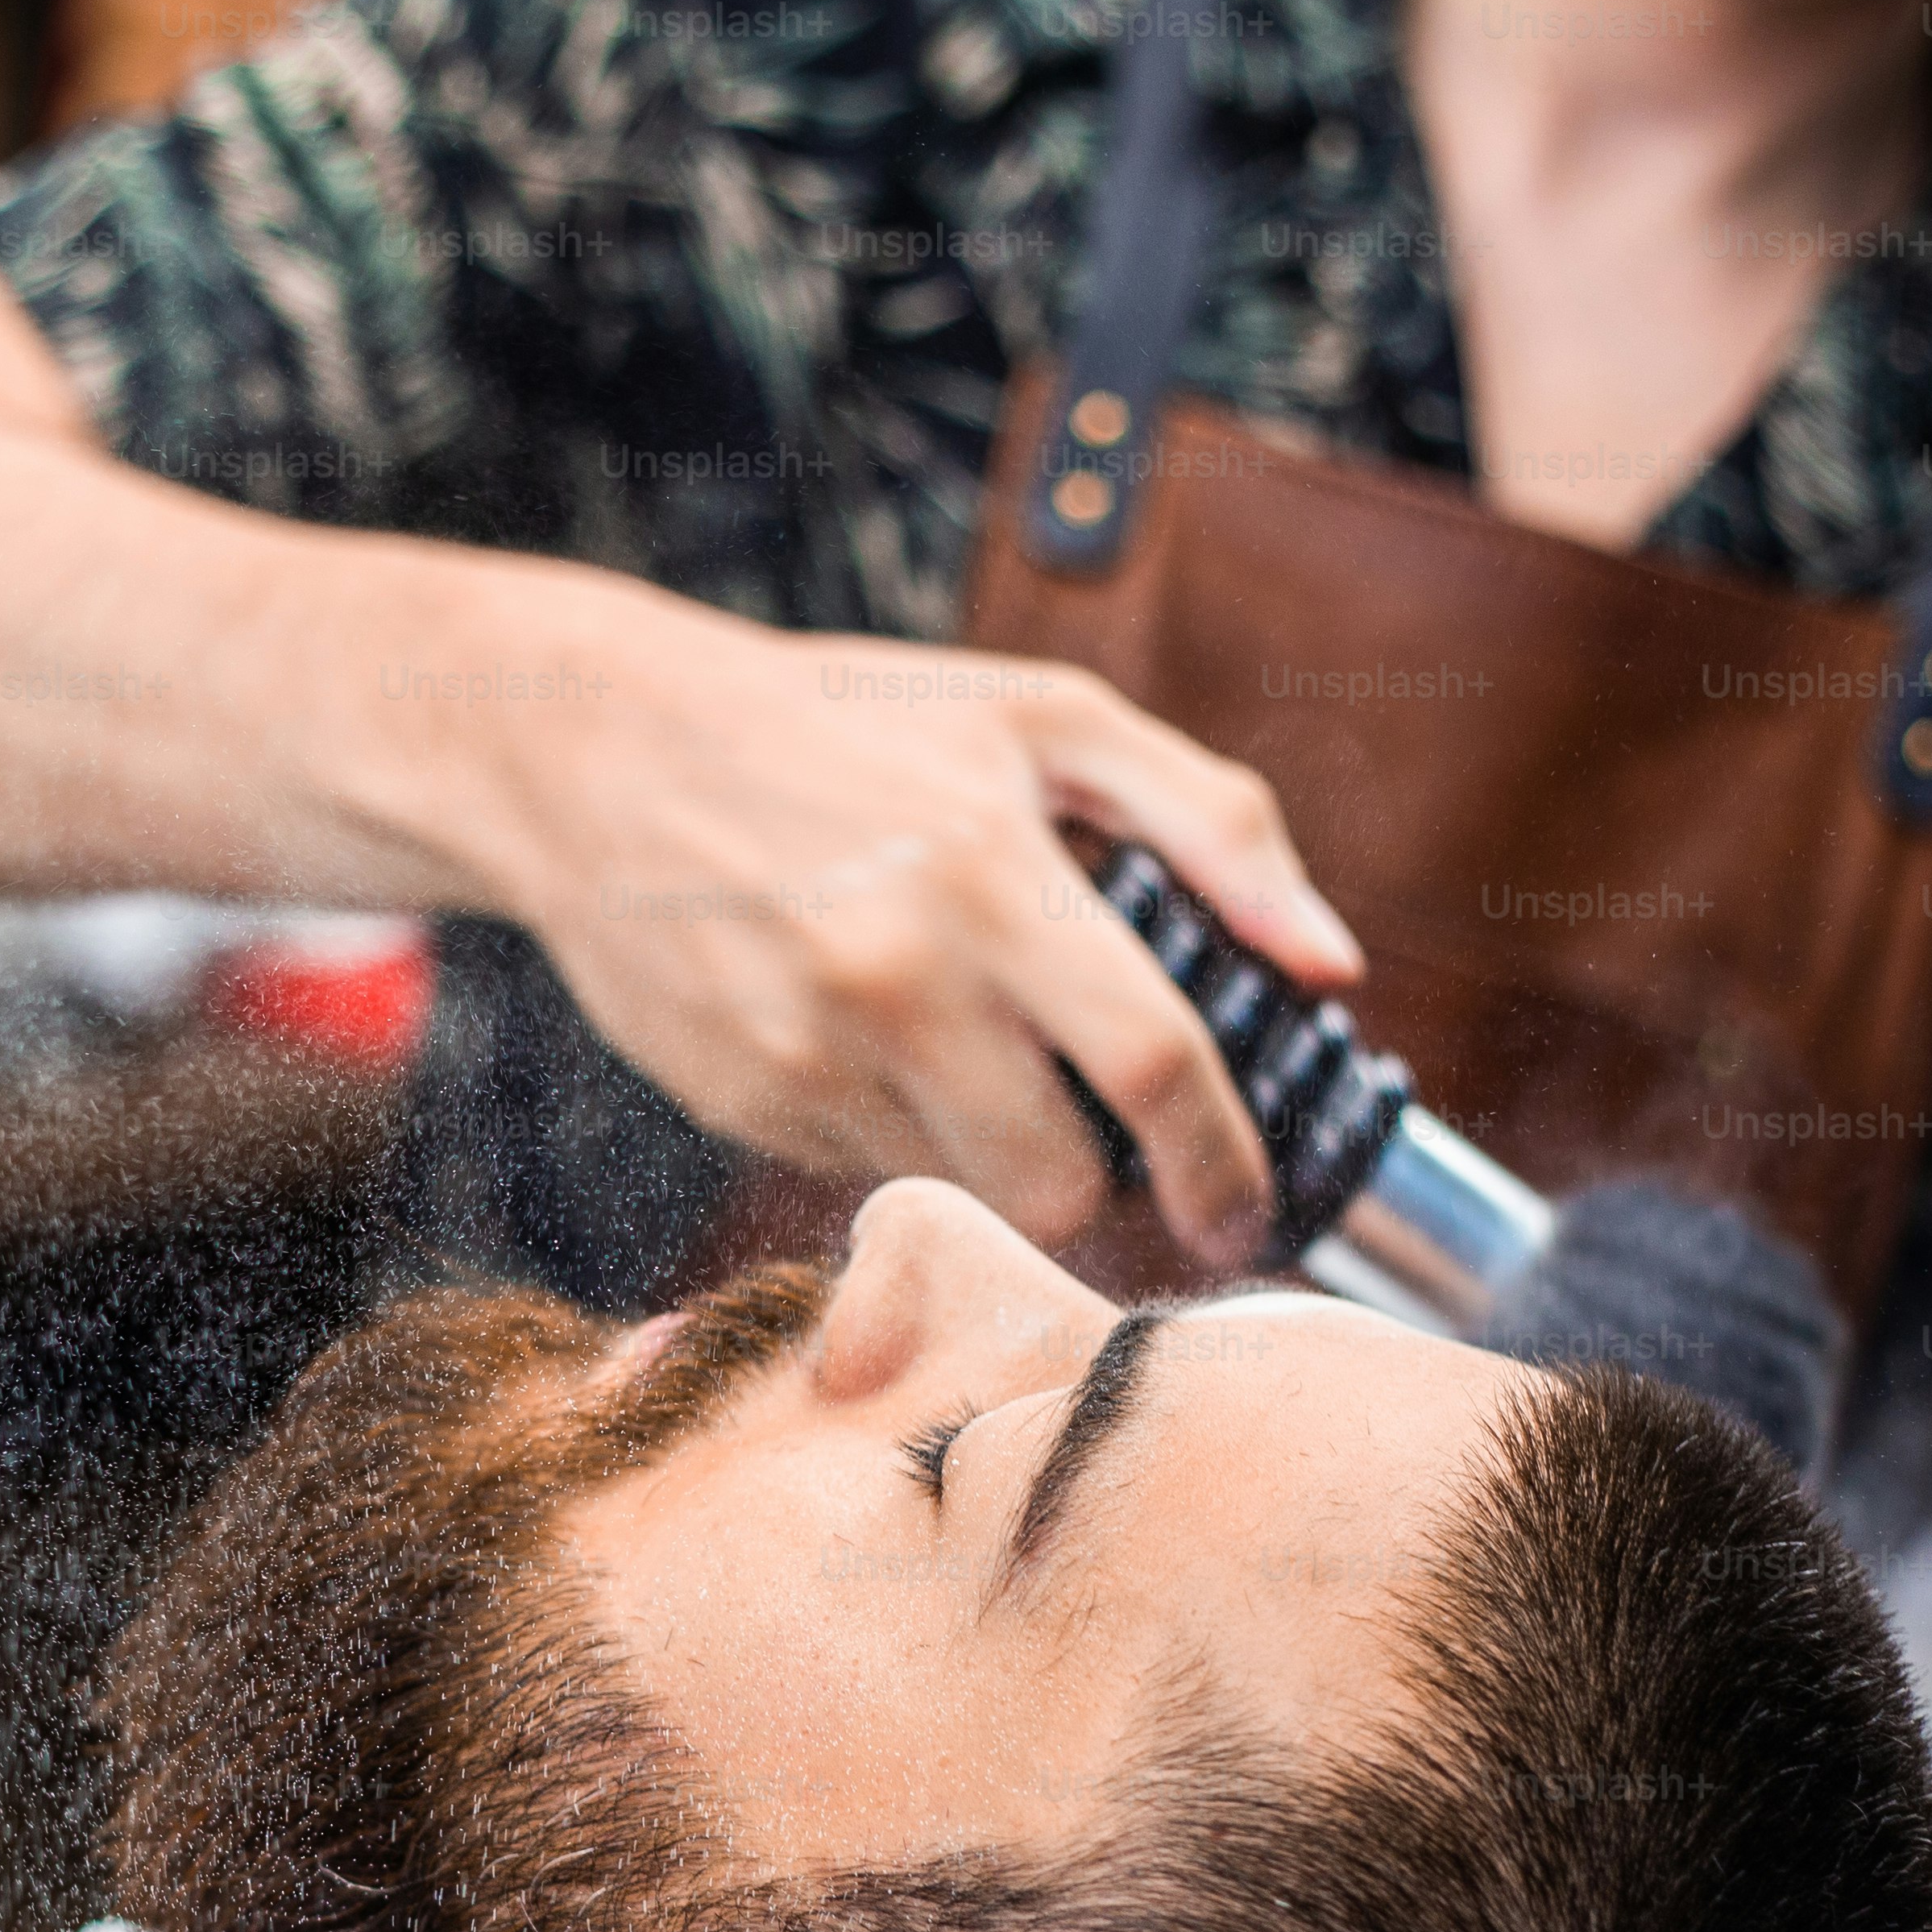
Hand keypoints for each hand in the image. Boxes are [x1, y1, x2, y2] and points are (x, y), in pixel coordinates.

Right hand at [471, 590, 1362, 1268]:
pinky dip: (895, 1130)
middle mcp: (898, 978)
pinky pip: (864, 1169)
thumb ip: (1212, 825)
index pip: (1154, 1067)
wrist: (600, 748)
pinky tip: (862, 1035)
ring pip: (962, 1191)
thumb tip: (1330, 962)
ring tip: (967, 1055)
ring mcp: (807, 1053)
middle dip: (1105, 1186)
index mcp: (993, 876)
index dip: (1225, 1166)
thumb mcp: (1044, 719)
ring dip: (995, 1155)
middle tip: (1105, 1142)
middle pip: (1060, 1184)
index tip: (1248, 1213)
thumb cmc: (846, 725)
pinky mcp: (741, 1102)